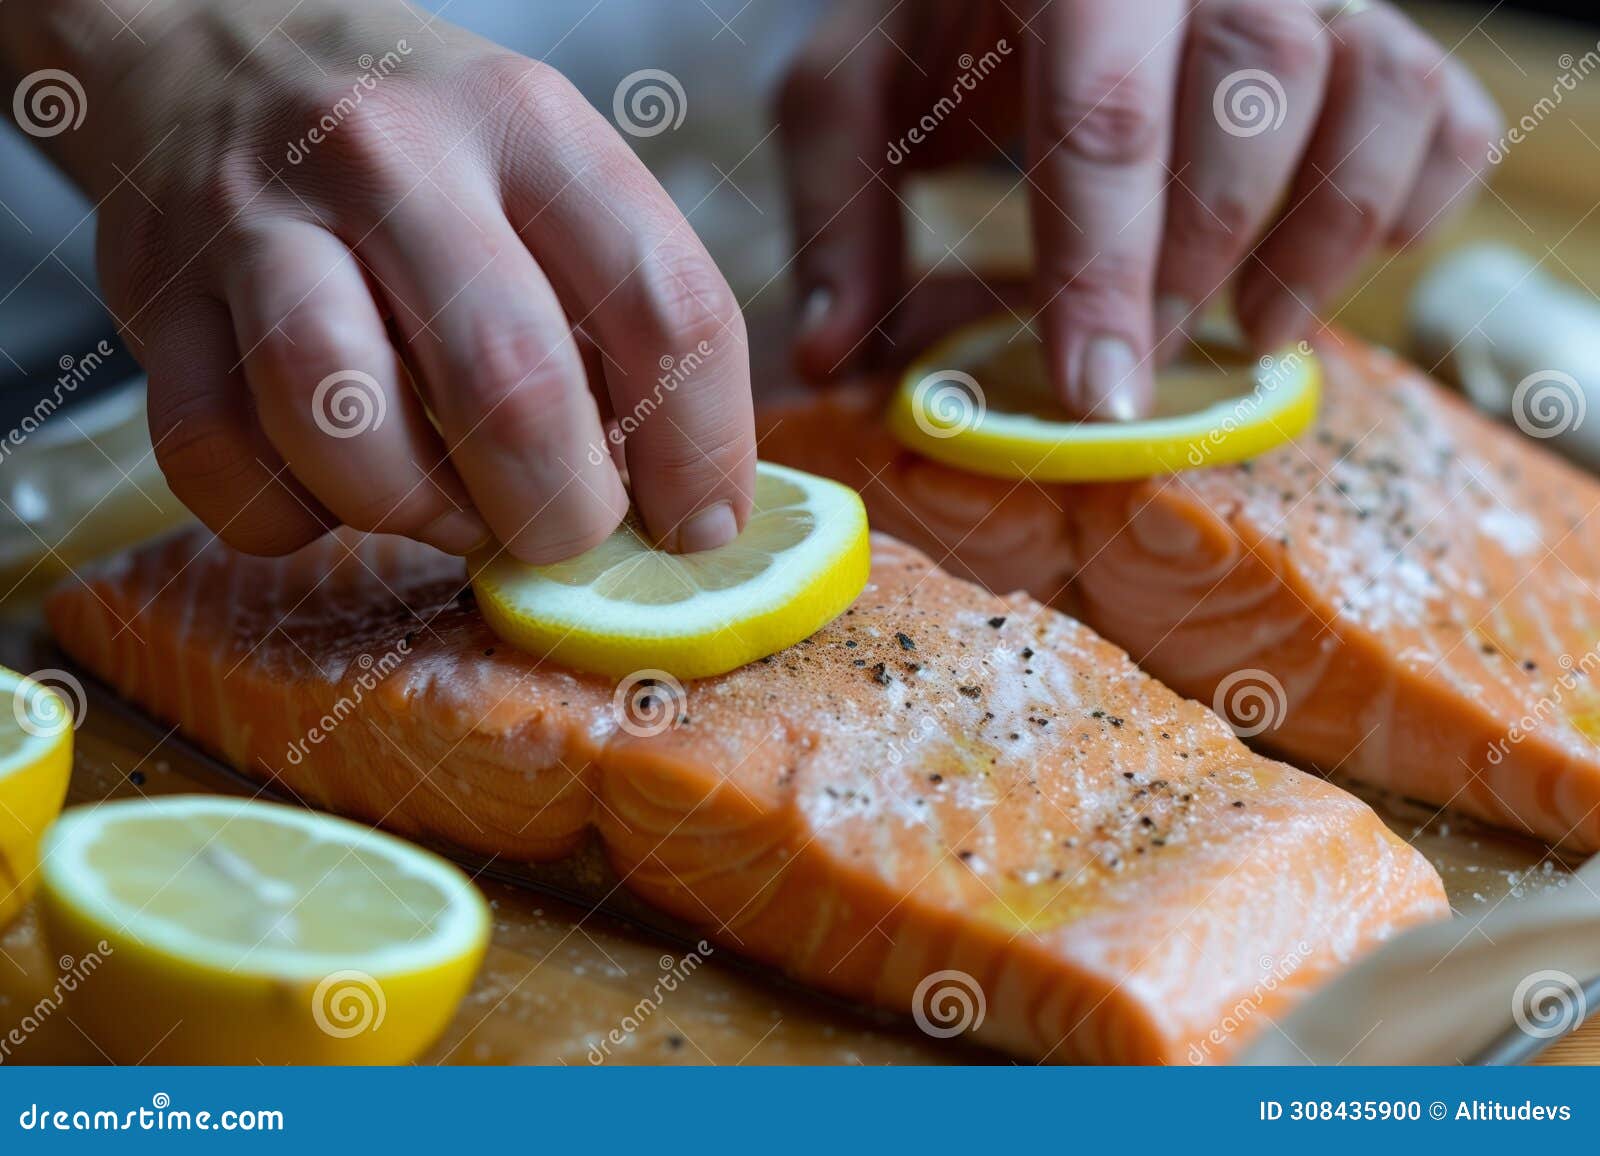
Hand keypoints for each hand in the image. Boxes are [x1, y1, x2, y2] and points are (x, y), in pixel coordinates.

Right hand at [4, 0, 753, 561]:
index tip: (698, 526)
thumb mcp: (543, 171)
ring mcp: (254, 220)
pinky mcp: (153, 295)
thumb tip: (683, 505)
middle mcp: (391, 156)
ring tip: (454, 514)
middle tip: (569, 535)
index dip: (700, 451)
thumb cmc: (422, 151)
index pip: (664, 304)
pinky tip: (333, 489)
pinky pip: (217, 459)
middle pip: (508, 381)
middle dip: (561, 509)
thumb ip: (617, 311)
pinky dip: (287, 516)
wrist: (212, 47)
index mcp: (526, 124)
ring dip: (420, 513)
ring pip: (340, 416)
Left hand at [777, 0, 1501, 418]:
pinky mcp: (1378, 26)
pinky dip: (1410, 199)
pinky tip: (1337, 261)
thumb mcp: (855, 95)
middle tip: (1148, 365)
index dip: (1104, 266)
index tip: (1100, 396)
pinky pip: (1442, 109)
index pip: (1102, 111)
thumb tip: (830, 356)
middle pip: (1256, 86)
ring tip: (1252, 332)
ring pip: (1377, 87)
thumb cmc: (942, 27)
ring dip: (1325, 234)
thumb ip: (839, 212)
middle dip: (1203, 251)